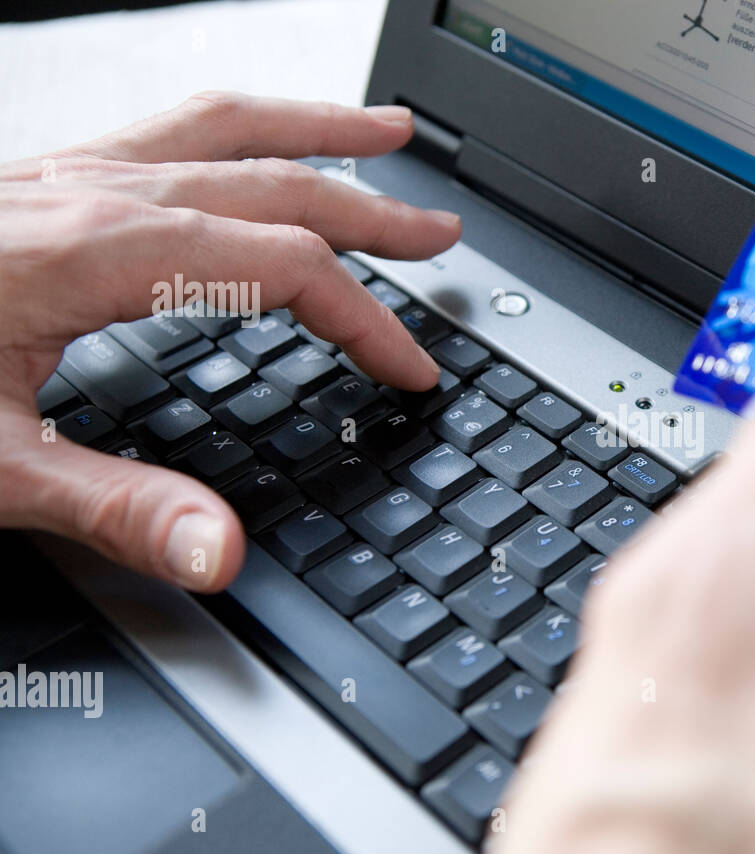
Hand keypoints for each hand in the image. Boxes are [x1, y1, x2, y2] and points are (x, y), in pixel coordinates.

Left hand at [0, 92, 458, 590]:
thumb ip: (116, 509)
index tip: (409, 369)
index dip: (366, 321)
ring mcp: (67, 174)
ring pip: (223, 130)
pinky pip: (167, 129)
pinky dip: (236, 128)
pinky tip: (245, 147)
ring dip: (316, 132)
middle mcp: (95, 196)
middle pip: (275, 182)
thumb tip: (222, 551)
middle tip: (442, 234)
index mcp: (101, 255)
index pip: (284, 270)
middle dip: (373, 214)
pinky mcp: (41, 179)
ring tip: (382, 135)